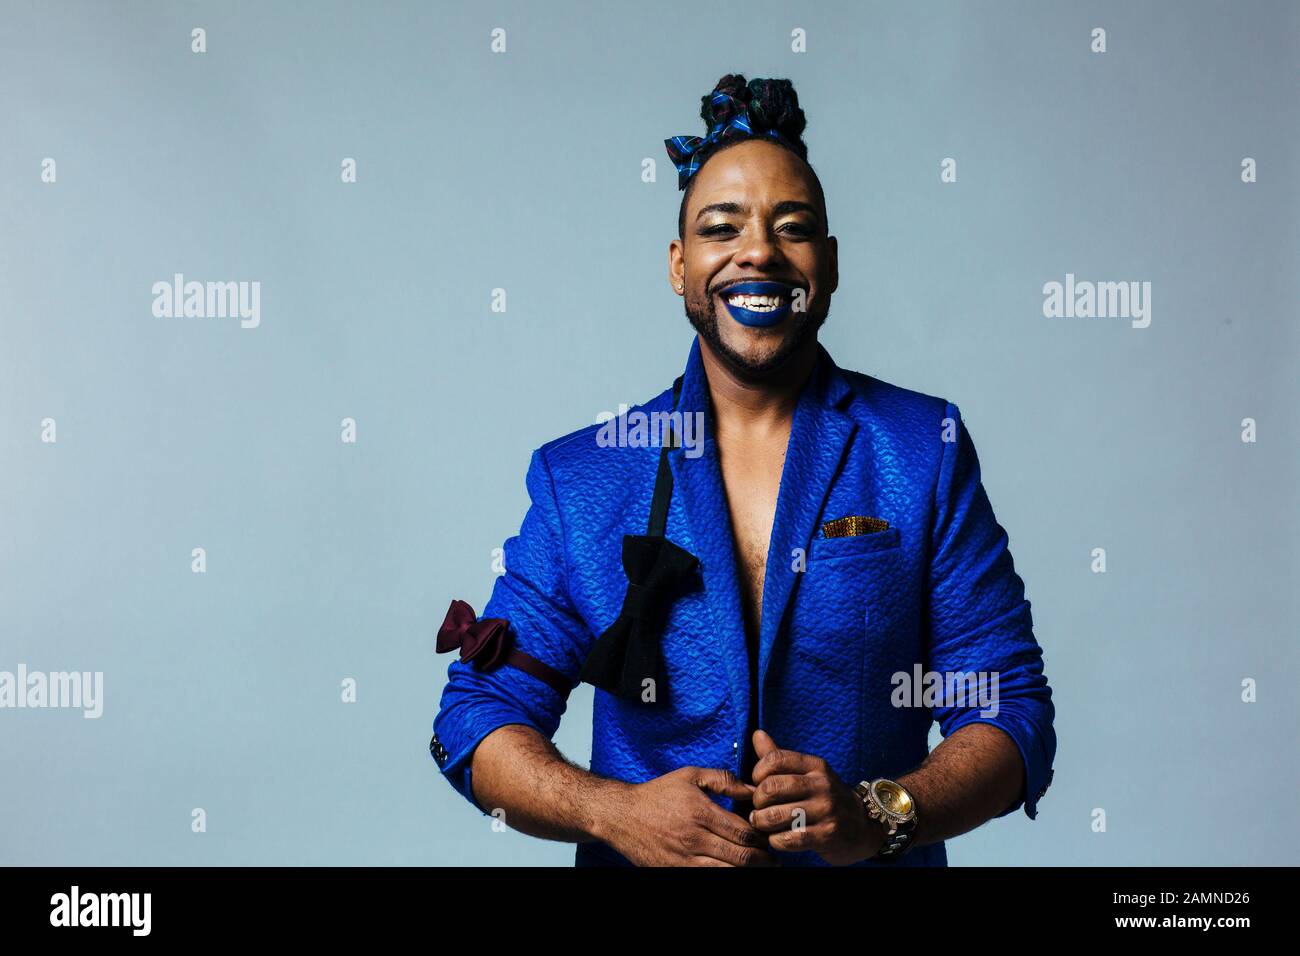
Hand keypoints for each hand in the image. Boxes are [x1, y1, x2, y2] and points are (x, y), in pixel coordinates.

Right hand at [602, 766, 778, 866]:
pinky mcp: (674, 872)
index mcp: (701, 813)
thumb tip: (752, 790)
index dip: (763, 838)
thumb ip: (724, 780)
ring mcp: (683, 860)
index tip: (770, 837)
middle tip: (774, 860)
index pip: (744, 833)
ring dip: (748, 872)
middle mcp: (694, 839)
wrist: (622, 815)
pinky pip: (707, 880)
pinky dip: (725, 877)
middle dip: (763, 861)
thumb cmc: (658, 793)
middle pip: (741, 858)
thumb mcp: (690, 776)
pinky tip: (733, 871)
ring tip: (759, 868)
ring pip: (727, 874)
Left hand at [747, 729, 883, 864]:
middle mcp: (822, 785)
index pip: (776, 759)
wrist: (863, 827)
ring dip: (761, 823)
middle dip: (757, 800)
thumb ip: (780, 757)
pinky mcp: (827, 835)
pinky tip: (778, 838)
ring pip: (775, 815)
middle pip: (771, 787)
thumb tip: (757, 735)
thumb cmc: (826, 798)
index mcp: (816, 766)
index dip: (757, 772)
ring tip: (763, 824)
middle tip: (759, 808)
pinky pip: (787, 839)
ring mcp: (826, 810)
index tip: (757, 783)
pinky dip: (775, 841)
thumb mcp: (809, 773)